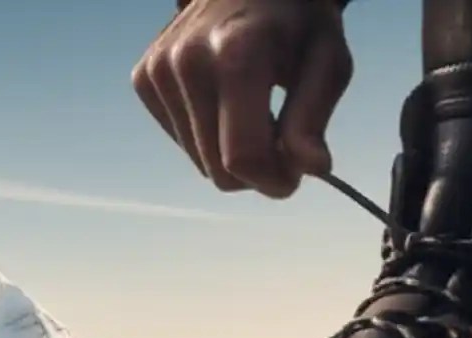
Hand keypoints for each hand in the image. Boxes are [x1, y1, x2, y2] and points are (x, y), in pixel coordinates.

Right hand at [132, 0, 351, 197]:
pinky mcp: (144, 78)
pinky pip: (181, 141)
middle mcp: (187, 60)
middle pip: (218, 168)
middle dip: (256, 172)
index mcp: (238, 53)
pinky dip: (209, 137)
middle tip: (282, 147)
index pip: (243, 155)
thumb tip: (312, 170)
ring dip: (232, 154)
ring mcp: (159, 69)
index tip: (295, 177)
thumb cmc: (297, 22)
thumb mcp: (327, 61)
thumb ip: (313, 118)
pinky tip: (227, 103)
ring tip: (256, 114)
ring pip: (199, 161)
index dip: (272, 180)